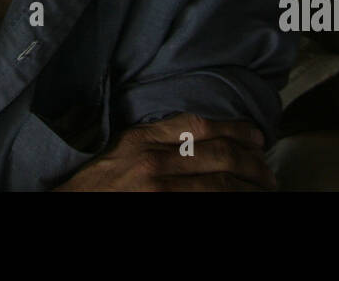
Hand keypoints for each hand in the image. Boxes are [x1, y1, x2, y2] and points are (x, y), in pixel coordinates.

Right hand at [53, 112, 275, 190]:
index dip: (235, 129)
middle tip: (268, 172)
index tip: (256, 137)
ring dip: (250, 188)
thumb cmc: (93, 186)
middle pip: (218, 155)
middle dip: (252, 163)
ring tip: (265, 190)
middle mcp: (153, 162)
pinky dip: (230, 202)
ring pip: (220, 185)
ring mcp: (160, 191)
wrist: (70, 207)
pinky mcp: (164, 211)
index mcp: (141, 139)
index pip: (199, 127)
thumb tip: (199, 138)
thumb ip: (154, 140)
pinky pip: (208, 204)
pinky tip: (243, 201)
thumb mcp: (120, 151)